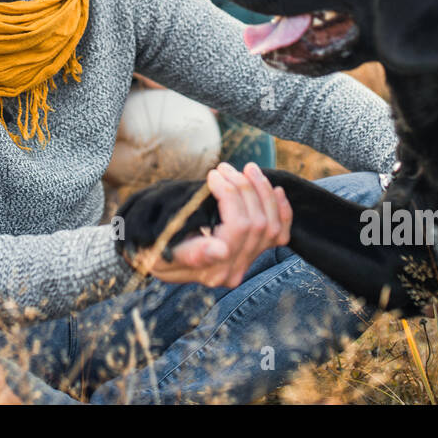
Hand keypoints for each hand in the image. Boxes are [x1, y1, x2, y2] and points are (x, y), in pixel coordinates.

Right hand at [146, 162, 292, 287]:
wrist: (158, 257)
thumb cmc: (155, 251)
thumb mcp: (162, 252)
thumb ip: (192, 253)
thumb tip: (220, 249)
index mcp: (214, 270)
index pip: (237, 228)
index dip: (231, 195)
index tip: (212, 175)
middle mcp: (235, 270)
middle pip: (256, 223)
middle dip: (243, 188)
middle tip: (223, 167)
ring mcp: (247, 262)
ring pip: (271, 225)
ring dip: (262, 192)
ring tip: (245, 168)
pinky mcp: (255, 253)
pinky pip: (280, 234)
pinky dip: (282, 210)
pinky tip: (275, 190)